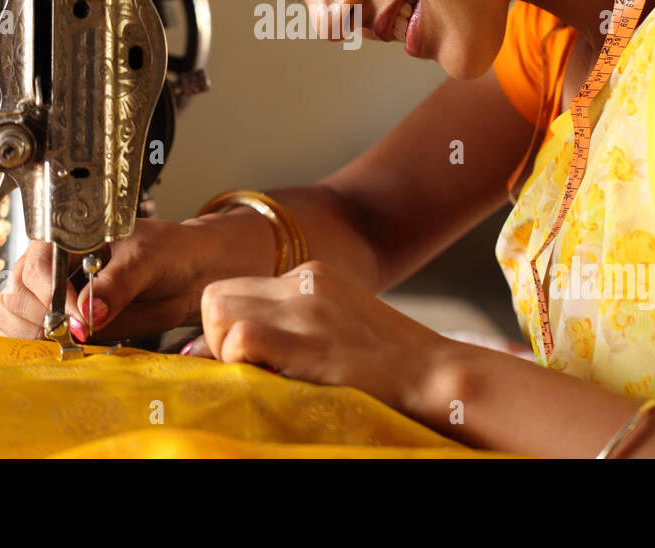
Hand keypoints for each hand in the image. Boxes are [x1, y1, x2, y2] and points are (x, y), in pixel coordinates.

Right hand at [0, 217, 221, 341]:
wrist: (190, 276)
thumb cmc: (169, 252)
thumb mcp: (147, 260)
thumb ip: (117, 284)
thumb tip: (88, 313)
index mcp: (67, 237)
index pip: (36, 265)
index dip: (49, 293)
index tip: (75, 315)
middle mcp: (52, 266)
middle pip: (15, 295)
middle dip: (38, 319)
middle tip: (71, 333)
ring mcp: (53, 297)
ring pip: (14, 318)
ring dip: (34, 336)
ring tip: (68, 341)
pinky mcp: (63, 323)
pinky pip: (34, 339)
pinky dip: (41, 348)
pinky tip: (66, 349)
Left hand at [183, 260, 453, 414]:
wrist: (438, 377)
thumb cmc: (392, 369)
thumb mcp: (338, 332)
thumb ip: (288, 331)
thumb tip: (222, 353)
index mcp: (310, 276)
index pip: (234, 289)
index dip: (225, 327)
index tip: (242, 360)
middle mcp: (302, 281)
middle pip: (216, 294)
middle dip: (216, 335)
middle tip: (246, 369)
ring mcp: (305, 308)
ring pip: (217, 310)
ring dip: (223, 348)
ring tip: (259, 375)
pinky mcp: (309, 340)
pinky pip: (240, 338)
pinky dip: (237, 362)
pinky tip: (268, 380)